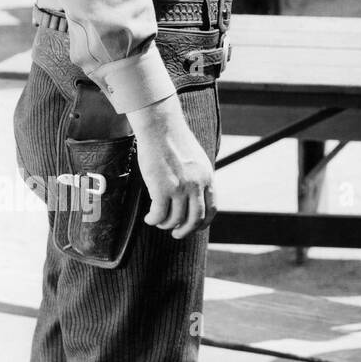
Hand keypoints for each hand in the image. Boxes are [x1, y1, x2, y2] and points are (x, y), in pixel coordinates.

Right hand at [129, 94, 215, 238]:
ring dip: (165, 224)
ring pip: (175, 219)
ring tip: (158, 221)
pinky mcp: (162, 187)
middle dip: (185, 231)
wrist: (161, 128)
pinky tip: (149, 217)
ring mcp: (180, 187)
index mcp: (208, 177)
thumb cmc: (175, 142)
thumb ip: (198, 178)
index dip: (203, 223)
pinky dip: (153, 219)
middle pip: (195, 219)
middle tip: (175, 233)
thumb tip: (194, 196)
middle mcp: (197, 184)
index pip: (211, 209)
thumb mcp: (196, 161)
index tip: (194, 228)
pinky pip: (159, 214)